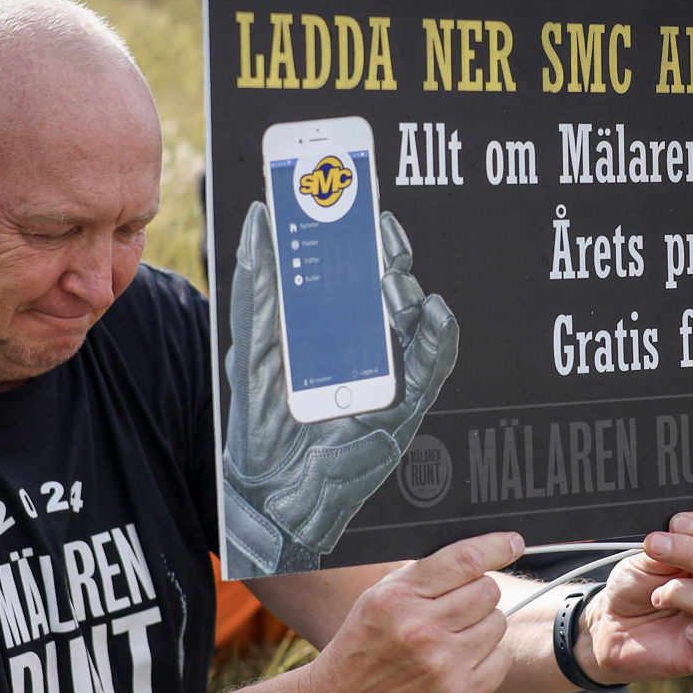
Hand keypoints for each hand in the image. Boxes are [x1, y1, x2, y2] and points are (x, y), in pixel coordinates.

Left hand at [222, 200, 458, 577]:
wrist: (268, 495)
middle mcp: (364, 350)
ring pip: (414, 323)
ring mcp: (388, 379)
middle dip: (389, 254)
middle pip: (389, 289)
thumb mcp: (254, 345)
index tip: (359, 198)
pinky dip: (437, 337)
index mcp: (329, 328)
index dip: (362, 233)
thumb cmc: (260, 422)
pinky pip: (431, 368)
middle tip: (381, 227)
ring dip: (407, 293)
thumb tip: (258, 217)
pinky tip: (433, 310)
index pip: (356, 270)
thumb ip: (259, 285)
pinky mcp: (402, 410)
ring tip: (390, 276)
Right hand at [303, 532, 522, 692]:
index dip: (496, 547)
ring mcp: (444, 664)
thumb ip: (421, 578)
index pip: (464, 561)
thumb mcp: (375, 600)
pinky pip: (501, 659)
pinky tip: (458, 663)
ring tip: (451, 640)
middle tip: (454, 610)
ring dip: (481, 627)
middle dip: (476, 595)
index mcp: (398, 598)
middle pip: (487, 591)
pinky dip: (487, 657)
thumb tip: (473, 558)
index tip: (511, 543)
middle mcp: (422, 629)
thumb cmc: (360, 650)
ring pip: (498, 622)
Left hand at [580, 511, 692, 681]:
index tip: (675, 523)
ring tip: (656, 596)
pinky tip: (690, 633)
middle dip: (689, 552)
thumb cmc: (633, 588)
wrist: (610, 625)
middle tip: (654, 547)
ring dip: (683, 592)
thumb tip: (680, 534)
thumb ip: (668, 546)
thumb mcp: (644, 559)